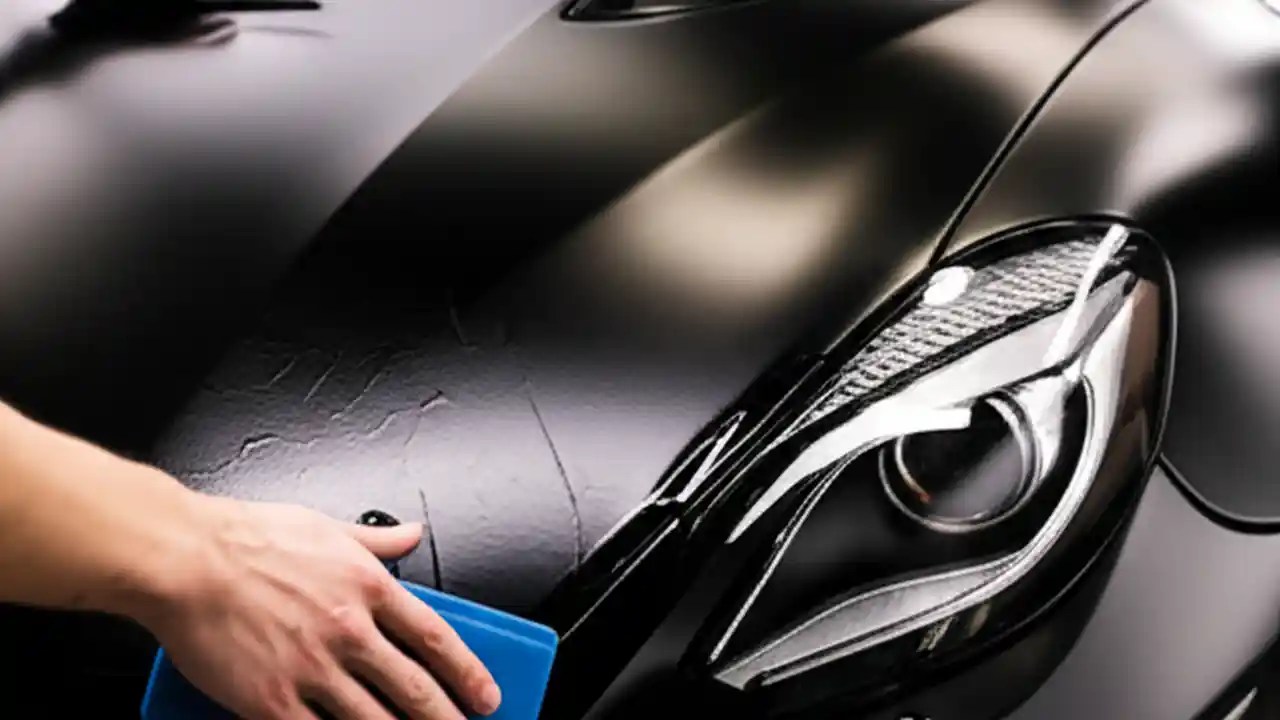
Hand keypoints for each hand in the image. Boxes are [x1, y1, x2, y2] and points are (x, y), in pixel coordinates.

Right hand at [138, 497, 500, 719]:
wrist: (184, 559)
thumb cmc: (246, 537)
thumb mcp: (327, 526)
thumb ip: (377, 538)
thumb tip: (412, 533)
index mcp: (367, 586)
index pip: (436, 639)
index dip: (468, 673)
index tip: (484, 695)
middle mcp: (349, 630)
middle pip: (415, 689)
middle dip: (447, 719)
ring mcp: (312, 669)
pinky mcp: (271, 700)